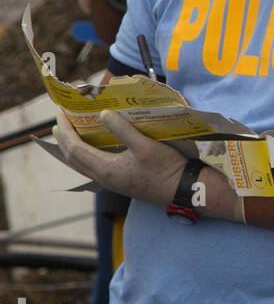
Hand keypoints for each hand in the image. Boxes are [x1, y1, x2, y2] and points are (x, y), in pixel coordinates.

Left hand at [52, 109, 244, 221]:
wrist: (183, 190)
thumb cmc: (166, 168)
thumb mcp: (146, 146)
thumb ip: (123, 130)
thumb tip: (103, 114)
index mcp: (105, 169)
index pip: (75, 148)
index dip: (66, 130)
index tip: (61, 113)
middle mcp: (104, 177)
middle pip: (73, 158)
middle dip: (64, 139)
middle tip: (60, 121)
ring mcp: (112, 182)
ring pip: (82, 165)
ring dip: (73, 148)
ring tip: (70, 134)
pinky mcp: (120, 182)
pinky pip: (93, 168)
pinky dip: (85, 155)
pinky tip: (93, 148)